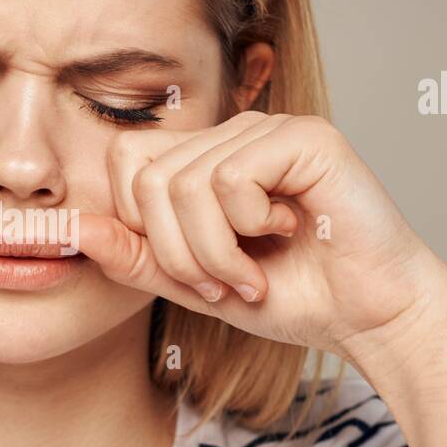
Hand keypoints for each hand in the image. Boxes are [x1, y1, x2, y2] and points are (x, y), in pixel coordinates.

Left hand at [75, 111, 446, 360]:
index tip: (188, 273)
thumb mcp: (196, 284)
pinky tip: (288, 236)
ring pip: (184, 184)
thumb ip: (136, 257)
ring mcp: (269, 130)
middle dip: (176, 252)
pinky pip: (229, 179)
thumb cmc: (294, 297)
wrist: (371, 317)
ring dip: (214, 251)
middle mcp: (234, 134)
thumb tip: (75, 227)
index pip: (125, 163)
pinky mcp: (304, 138)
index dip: (138, 227)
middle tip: (225, 282)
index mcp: (205, 158)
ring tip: (254, 271)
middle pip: (146, 178)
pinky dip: (246, 229)